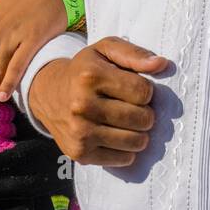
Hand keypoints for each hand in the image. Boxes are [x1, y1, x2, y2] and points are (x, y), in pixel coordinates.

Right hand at [28, 36, 168, 165]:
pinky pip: (124, 159)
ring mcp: (80, 133)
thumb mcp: (105, 50)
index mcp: (90, 77)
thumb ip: (134, 54)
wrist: (47, 94)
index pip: (143, 92)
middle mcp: (82, 106)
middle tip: (133, 108)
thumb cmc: (85, 71)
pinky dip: (126, 150)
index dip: (146, 90)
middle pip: (142, 118)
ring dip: (139, 133)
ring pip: (136, 141)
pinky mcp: (80, 154)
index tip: (134, 88)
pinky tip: (116, 137)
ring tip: (128, 123)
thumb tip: (161, 64)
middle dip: (145, 113)